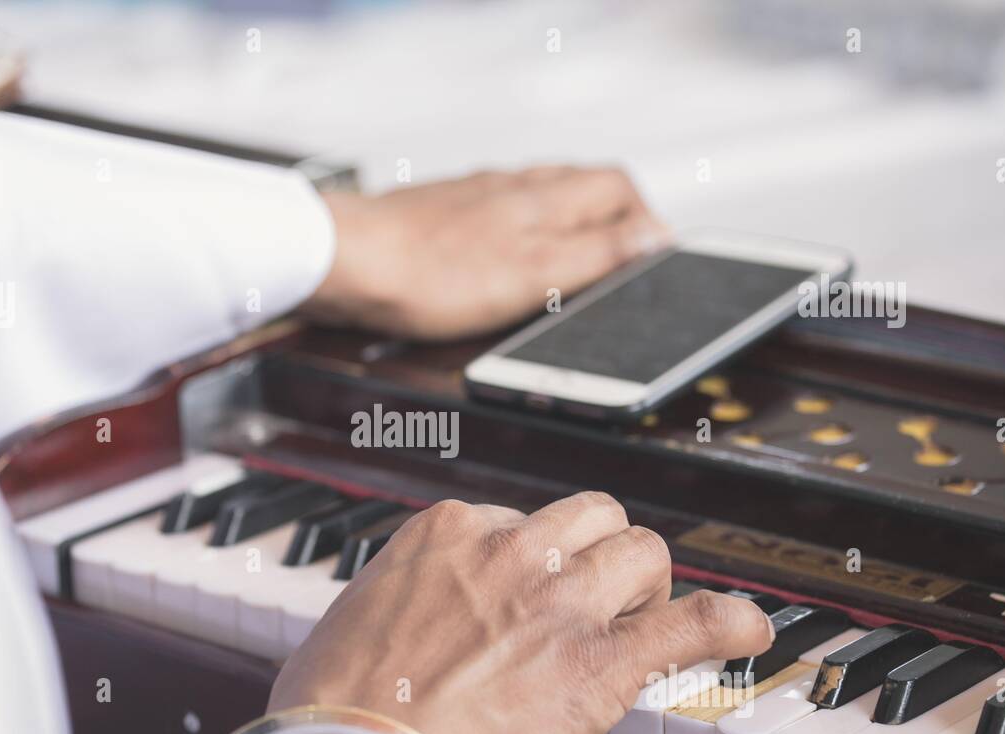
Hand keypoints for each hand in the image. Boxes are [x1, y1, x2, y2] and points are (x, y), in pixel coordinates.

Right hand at [269, 493, 772, 733]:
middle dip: (599, 554)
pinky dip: (728, 623)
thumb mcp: (356, 617)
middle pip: (593, 519)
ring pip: (643, 553)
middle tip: (594, 598)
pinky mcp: (599, 663)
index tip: (532, 595)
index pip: (519, 517)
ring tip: (641, 618)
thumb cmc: (337, 707)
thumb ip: (406, 594)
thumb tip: (415, 607)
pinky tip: (748, 629)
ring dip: (647, 585)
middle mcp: (510, 549)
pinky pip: (692, 624)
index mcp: (447, 531)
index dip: (533, 562)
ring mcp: (559, 601)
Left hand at [303, 167, 668, 340]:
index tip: (653, 259)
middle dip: (611, 220)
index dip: (645, 222)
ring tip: (570, 262)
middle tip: (619, 263)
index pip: (619, 188)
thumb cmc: (433, 276)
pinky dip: (520, 231)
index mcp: (545, 199)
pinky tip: (504, 259)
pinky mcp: (443, 210)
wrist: (347, 263)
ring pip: (540, 195)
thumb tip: (657, 238)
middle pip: (583, 186)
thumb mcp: (534, 276)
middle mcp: (514, 185)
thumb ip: (598, 254)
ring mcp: (476, 194)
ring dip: (566, 222)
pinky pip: (499, 210)